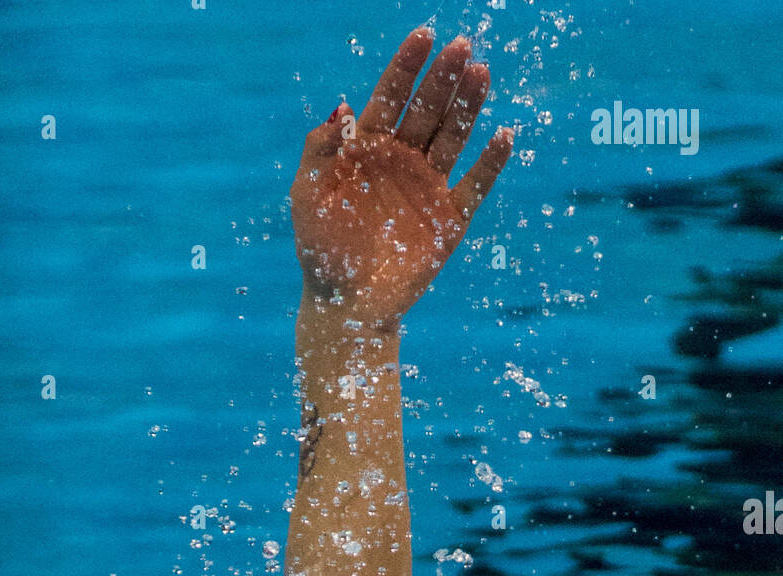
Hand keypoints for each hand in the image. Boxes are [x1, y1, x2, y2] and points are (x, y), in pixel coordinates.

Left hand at [291, 28, 512, 327]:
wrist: (346, 305)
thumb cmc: (321, 251)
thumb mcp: (308, 196)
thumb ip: (319, 151)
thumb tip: (342, 107)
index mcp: (368, 148)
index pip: (391, 96)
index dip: (407, 66)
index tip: (425, 35)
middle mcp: (402, 160)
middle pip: (427, 109)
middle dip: (444, 78)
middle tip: (462, 47)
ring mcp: (428, 187)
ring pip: (453, 136)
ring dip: (468, 106)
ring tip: (481, 73)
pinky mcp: (450, 219)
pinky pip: (476, 184)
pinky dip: (490, 162)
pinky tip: (503, 135)